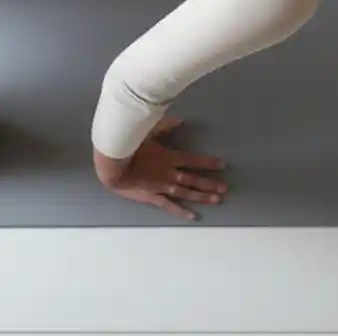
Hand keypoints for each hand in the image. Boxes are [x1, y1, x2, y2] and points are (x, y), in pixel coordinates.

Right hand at [95, 116, 228, 220]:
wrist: (112, 166)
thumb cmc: (128, 146)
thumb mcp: (147, 131)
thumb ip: (165, 126)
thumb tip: (181, 121)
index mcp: (170, 158)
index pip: (194, 161)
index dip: (209, 163)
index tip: (223, 165)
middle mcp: (170, 174)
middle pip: (194, 179)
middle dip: (211, 184)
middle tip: (225, 188)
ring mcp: (162, 187)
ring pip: (186, 193)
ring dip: (202, 196)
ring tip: (217, 200)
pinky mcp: (153, 197)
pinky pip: (170, 206)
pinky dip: (181, 211)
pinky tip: (193, 216)